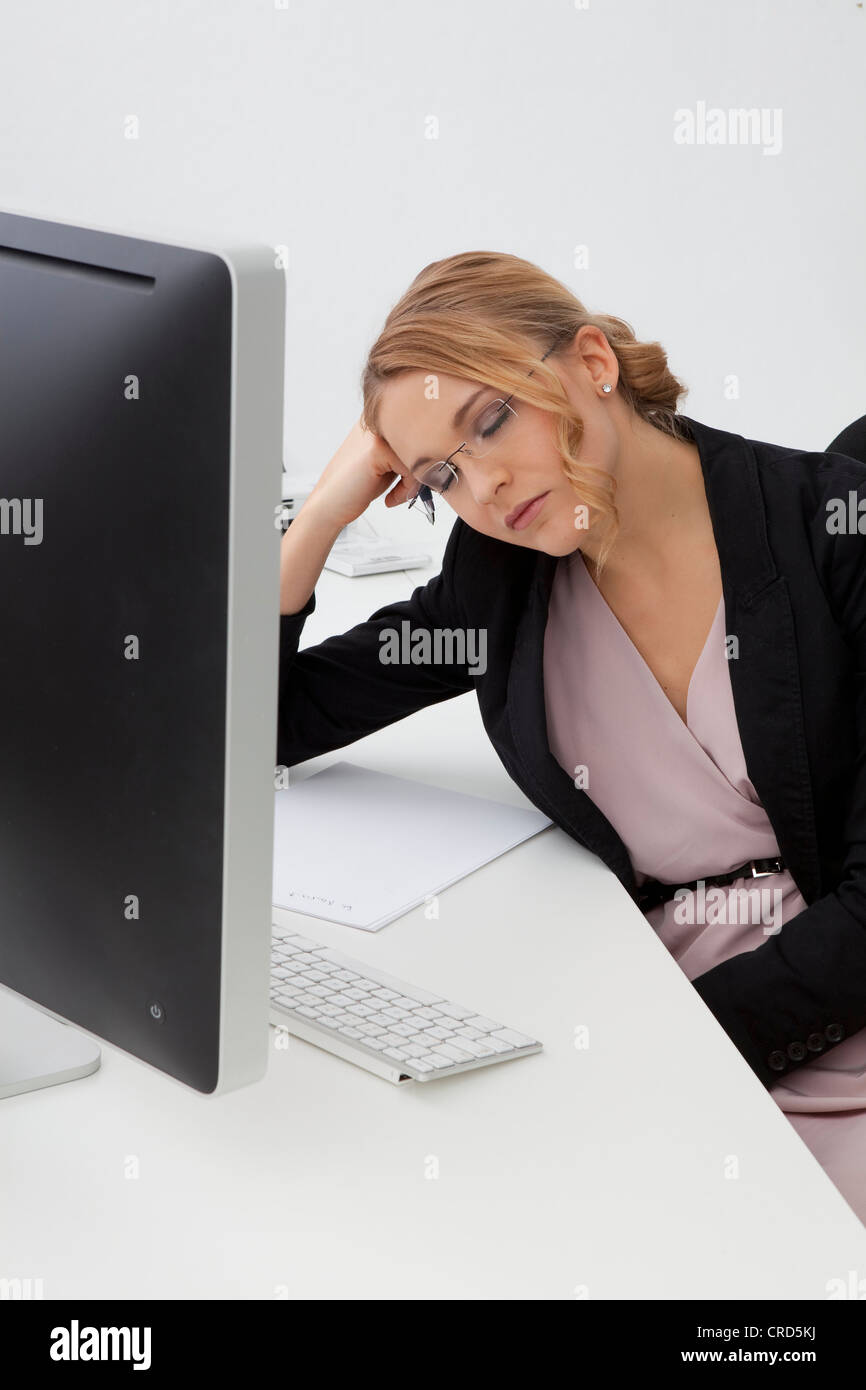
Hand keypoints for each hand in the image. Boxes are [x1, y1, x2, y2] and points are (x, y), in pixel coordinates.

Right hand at [306, 415, 418, 530]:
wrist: (329, 505)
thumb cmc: (356, 487)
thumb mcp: (387, 465)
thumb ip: (408, 453)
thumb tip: (440, 454)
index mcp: (379, 419)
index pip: (421, 432)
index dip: (422, 460)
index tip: (413, 482)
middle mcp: (378, 420)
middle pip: (424, 442)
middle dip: (421, 471)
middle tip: (408, 492)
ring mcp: (378, 432)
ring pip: (421, 455)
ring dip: (415, 483)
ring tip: (398, 496)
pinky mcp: (378, 449)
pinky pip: (413, 469)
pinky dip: (407, 489)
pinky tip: (389, 500)